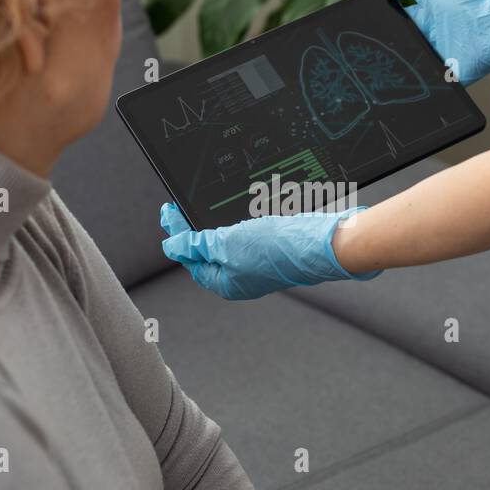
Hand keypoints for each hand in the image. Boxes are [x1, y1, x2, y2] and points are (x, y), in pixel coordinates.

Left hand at [159, 203, 380, 300]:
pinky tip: (228, 211)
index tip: (169, 212)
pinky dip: (232, 223)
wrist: (321, 243)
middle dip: (191, 230)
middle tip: (176, 208)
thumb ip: (197, 245)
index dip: (177, 235)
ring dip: (210, 225)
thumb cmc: (276, 249)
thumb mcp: (227, 244)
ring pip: (225, 242)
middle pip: (206, 251)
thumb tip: (171, 247)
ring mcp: (257, 263)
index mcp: (225, 282)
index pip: (191, 258)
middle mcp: (240, 276)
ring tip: (196, 207)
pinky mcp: (272, 249)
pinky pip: (244, 236)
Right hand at [367, 0, 489, 85]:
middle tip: (362, 53)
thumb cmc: (459, 0)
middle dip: (379, 49)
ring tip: (372, 71)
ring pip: (404, 67)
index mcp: (421, 19)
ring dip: (391, 68)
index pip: (393, 22)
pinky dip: (408, 87)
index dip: (377, 23)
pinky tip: (392, 87)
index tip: (359, 27)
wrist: (486, 27)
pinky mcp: (440, 79)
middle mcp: (425, 40)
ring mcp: (432, 60)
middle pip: (396, 46)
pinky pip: (420, 86)